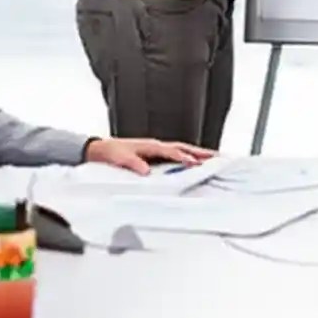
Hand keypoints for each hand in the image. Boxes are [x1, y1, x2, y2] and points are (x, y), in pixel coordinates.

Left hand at [86, 138, 216, 174]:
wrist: (100, 150)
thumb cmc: (110, 153)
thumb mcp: (120, 158)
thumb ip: (134, 164)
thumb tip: (147, 172)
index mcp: (150, 145)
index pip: (172, 151)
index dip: (185, 157)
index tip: (196, 163)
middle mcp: (156, 145)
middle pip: (183, 147)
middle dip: (200, 152)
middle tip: (217, 156)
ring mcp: (156, 149)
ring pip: (182, 149)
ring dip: (197, 153)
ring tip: (212, 158)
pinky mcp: (155, 154)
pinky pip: (176, 155)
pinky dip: (187, 157)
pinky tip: (194, 162)